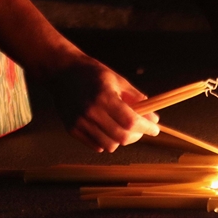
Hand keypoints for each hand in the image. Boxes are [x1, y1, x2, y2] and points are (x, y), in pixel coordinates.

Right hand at [46, 54, 160, 151]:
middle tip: (141, 129)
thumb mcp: (118, 80)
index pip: (131, 121)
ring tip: (124, 129)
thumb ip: (136, 99)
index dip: (146, 127)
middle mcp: (91, 112)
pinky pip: (95, 145)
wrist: (63, 73)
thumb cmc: (93, 74)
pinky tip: (109, 130)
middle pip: (121, 137)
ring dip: (121, 140)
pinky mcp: (71, 129)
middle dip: (136, 136)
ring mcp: (79, 122)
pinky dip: (107, 141)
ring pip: (109, 145)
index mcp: (104, 96)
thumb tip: (153, 116)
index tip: (155, 129)